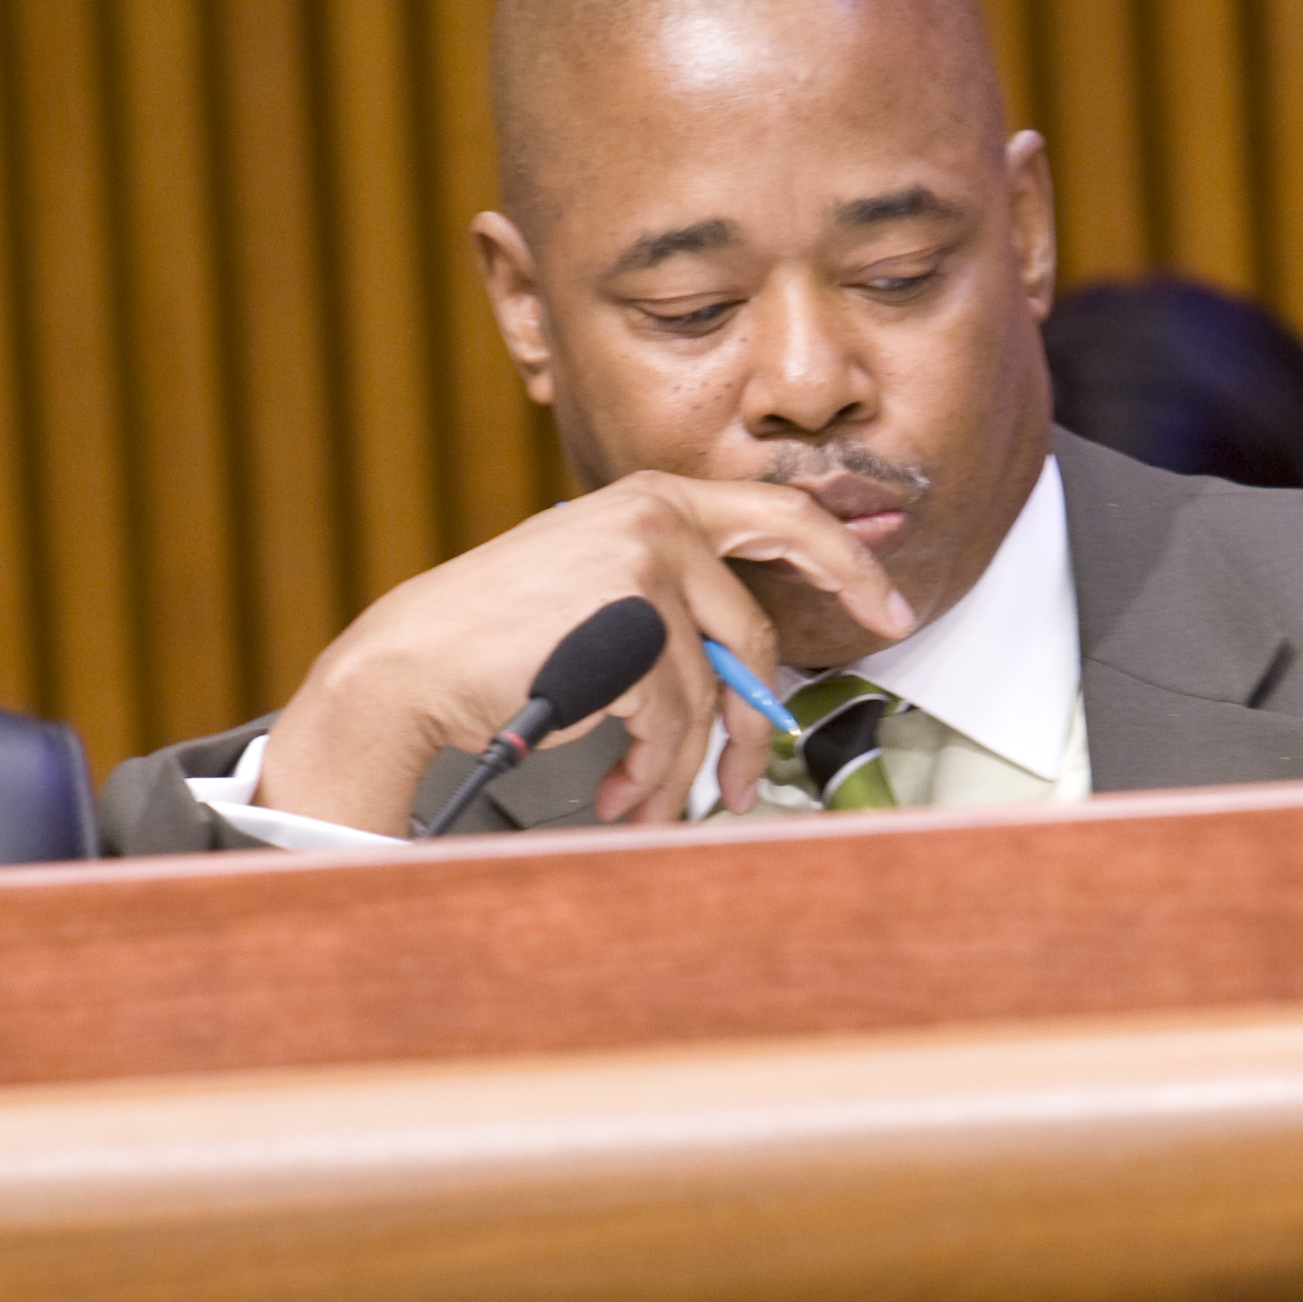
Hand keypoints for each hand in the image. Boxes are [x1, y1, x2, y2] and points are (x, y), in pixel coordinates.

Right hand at [249, 475, 916, 837]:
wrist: (413, 661)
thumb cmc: (498, 636)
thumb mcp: (596, 586)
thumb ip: (674, 603)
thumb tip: (747, 676)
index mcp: (657, 501)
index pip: (785, 519)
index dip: (848, 567)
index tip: (889, 608)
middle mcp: (658, 522)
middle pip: (756, 636)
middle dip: (755, 726)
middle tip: (750, 780)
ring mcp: (646, 571)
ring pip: (711, 696)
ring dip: (682, 768)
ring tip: (646, 801)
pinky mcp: (632, 629)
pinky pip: (673, 724)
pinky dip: (654, 774)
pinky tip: (622, 791)